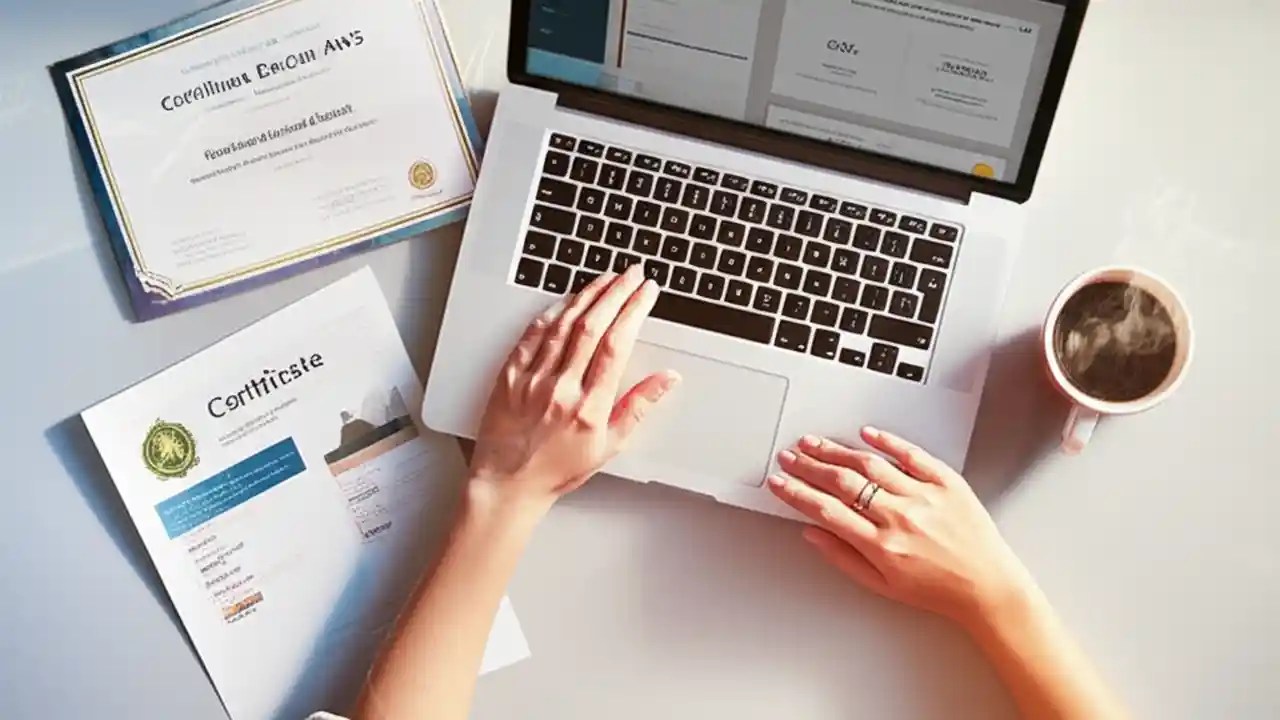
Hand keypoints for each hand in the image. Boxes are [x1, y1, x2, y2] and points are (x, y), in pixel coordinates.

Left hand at [470, 265, 679, 514]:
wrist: (507, 484)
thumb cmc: (556, 470)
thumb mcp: (609, 446)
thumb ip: (639, 407)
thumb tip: (667, 379)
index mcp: (589, 407)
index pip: (618, 345)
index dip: (635, 311)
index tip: (647, 292)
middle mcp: (560, 389)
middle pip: (593, 326)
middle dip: (616, 292)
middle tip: (632, 273)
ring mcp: (532, 380)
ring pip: (563, 324)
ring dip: (588, 295)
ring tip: (605, 278)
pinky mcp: (510, 375)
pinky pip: (532, 334)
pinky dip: (552, 312)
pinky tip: (567, 300)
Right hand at [768, 427, 1032, 627]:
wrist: (989, 586)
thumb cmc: (939, 590)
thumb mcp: (882, 586)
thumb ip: (843, 557)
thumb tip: (813, 533)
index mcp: (882, 546)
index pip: (827, 510)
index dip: (797, 493)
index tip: (780, 482)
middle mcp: (901, 517)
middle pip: (843, 482)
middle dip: (809, 466)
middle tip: (790, 456)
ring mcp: (924, 496)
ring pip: (871, 464)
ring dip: (837, 451)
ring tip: (816, 443)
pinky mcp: (947, 482)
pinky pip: (912, 454)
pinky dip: (887, 441)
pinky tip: (866, 433)